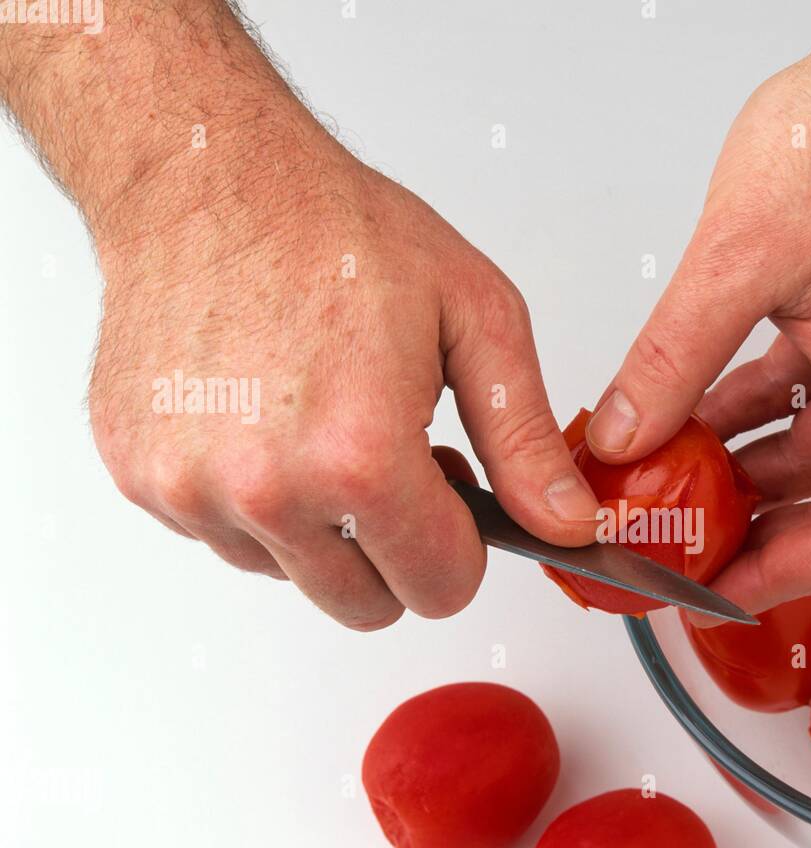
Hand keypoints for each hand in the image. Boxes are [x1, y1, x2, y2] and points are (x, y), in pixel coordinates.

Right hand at [0, 3, 600, 630]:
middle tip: (396, 465)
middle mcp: (267, 490)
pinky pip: (227, 539)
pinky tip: (270, 425)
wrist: (208, 178)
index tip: (456, 510)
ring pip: (295, 575)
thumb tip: (566, 524)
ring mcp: (193, 490)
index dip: (462, 552)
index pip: (437, 589)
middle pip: (365, 605)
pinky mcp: (143, 478)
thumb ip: (526, 442)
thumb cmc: (337, 230)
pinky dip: (259, 505)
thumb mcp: (476, 320)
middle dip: (397, 552)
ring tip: (329, 430)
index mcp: (359, 458)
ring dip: (324, 529)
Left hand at [585, 3, 810, 616]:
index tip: (712, 594)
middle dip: (756, 530)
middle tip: (680, 547)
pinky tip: (706, 416)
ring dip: (753, 470)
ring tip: (674, 483)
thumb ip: (670, 361)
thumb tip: (619, 436)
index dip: (776, 575)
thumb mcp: (739, 258)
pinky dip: (766, 415)